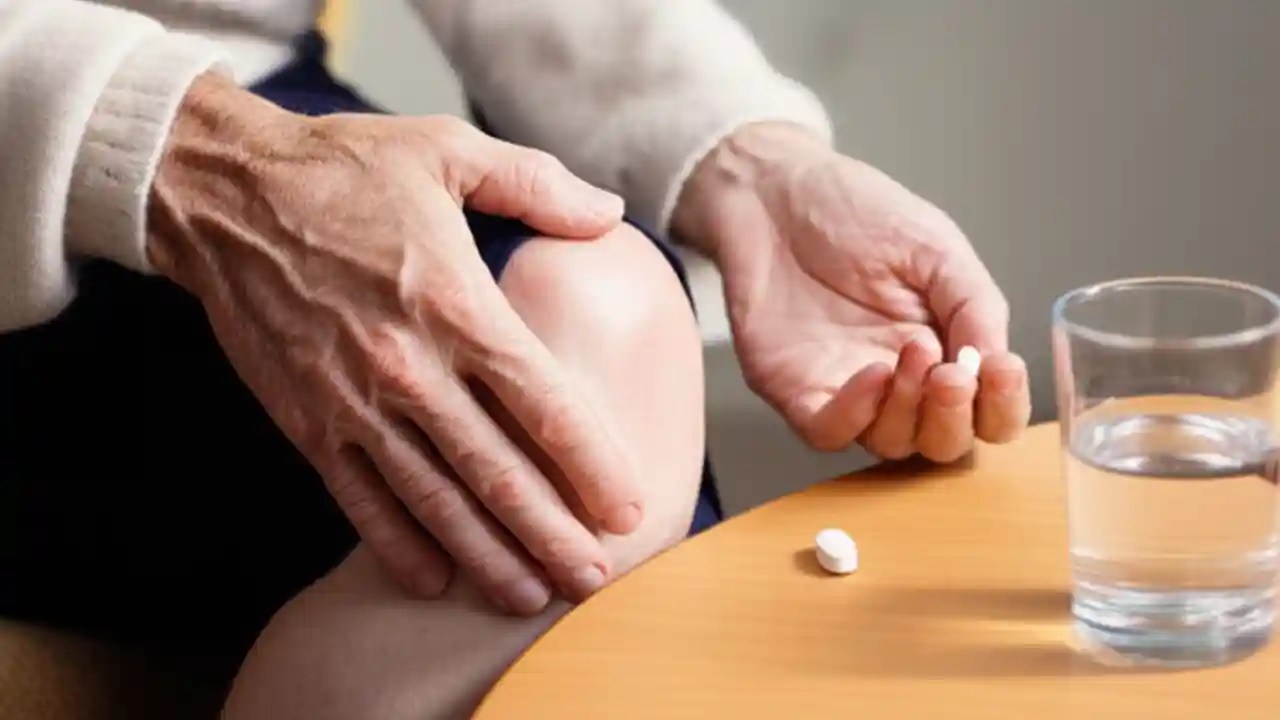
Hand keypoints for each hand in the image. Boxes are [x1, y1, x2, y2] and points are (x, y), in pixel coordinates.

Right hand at [145, 73, 642, 614]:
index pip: (543, 402)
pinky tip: (435, 580)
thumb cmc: (343, 170)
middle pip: (496, 470)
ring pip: (434, 500)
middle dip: (552, 532)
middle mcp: (409, 365)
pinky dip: (398, 544)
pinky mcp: (307, 422)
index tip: (629, 506)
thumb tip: (610, 214)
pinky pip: (360, 500)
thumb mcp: (448, 150)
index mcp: (456, 303)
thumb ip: (538, 186)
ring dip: (486, 555)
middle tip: (597, 579)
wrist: (221, 194)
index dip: (591, 462)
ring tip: (532, 596)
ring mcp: (353, 402)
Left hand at [674, 123, 1030, 460]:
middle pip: (944, 443)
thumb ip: (974, 305)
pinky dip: (856, 414)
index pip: (988, 411)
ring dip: (911, 411)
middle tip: (952, 376)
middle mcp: (899, 381)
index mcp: (944, 346)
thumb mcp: (936, 247)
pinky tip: (873, 374)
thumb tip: (993, 364)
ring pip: (892, 444)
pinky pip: (829, 432)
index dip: (1003, 405)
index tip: (1002, 369)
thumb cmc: (852, 211)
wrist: (773, 191)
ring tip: (913, 353)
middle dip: (957, 418)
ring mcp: (846, 390)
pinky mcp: (796, 390)